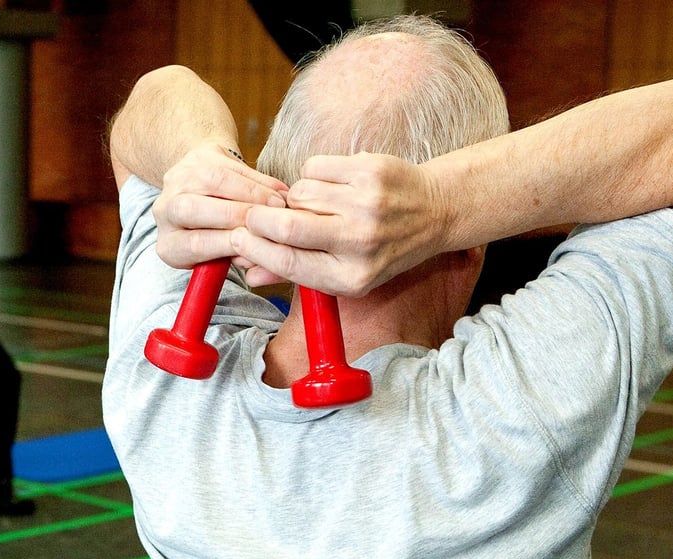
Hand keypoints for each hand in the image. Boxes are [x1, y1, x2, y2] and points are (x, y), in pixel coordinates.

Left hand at [153, 143, 287, 271]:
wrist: (207, 202)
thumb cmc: (220, 239)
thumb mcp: (221, 259)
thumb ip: (236, 259)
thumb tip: (258, 258)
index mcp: (169, 244)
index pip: (193, 244)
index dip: (227, 243)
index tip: (256, 244)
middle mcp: (165, 210)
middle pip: (191, 209)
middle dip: (235, 214)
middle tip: (268, 222)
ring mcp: (178, 179)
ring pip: (212, 180)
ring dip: (251, 193)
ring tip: (277, 205)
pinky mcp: (199, 157)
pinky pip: (229, 165)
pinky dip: (258, 179)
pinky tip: (276, 191)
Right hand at [233, 152, 447, 296]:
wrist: (434, 211)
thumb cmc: (383, 247)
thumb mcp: (346, 273)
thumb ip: (296, 272)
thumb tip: (248, 273)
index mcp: (352, 278)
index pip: (288, 263)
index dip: (254, 248)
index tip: (238, 237)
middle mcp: (361, 244)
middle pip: (288, 227)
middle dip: (260, 219)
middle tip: (255, 215)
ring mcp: (367, 205)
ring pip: (299, 193)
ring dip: (294, 197)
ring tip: (312, 203)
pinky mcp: (370, 172)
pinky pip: (315, 167)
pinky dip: (313, 174)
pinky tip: (331, 184)